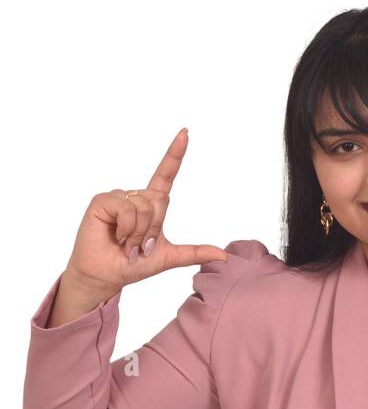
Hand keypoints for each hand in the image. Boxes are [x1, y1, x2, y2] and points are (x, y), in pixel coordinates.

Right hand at [62, 129, 228, 299]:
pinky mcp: (102, 201)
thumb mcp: (169, 258)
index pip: (166, 175)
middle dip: (154, 228)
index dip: (175, 154)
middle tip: (140, 246)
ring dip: (139, 233)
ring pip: (144, 206)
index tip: (185, 133)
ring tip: (127, 244)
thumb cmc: (133, 264)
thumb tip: (224, 256)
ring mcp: (118, 196)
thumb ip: (194, 253)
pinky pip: (126, 207)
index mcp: (151, 205)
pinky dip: (126, 227)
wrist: (107, 275)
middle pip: (160, 200)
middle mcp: (135, 196)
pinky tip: (116, 236)